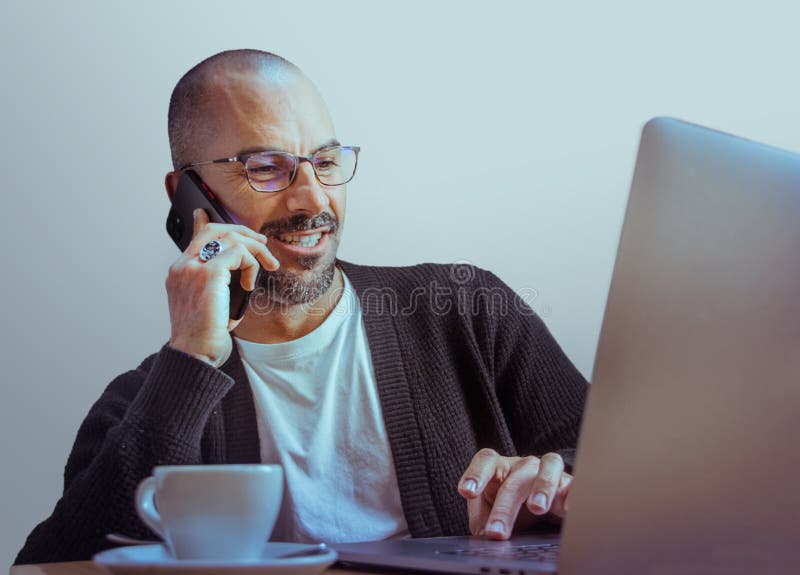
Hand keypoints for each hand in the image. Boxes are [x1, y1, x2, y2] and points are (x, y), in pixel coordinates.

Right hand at [166, 208, 278, 366]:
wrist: (194, 356)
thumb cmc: (203, 338)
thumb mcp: (207, 306)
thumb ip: (215, 286)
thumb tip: (235, 278)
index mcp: (179, 273)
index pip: (196, 237)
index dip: (210, 223)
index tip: (215, 217)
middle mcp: (182, 267)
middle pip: (215, 230)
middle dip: (243, 232)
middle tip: (262, 243)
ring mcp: (192, 269)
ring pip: (230, 238)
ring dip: (255, 249)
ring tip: (267, 265)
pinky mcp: (208, 275)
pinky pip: (238, 254)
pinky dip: (251, 265)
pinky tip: (251, 283)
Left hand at [458, 448, 571, 539]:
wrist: (543, 503)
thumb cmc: (511, 503)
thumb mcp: (490, 510)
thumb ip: (482, 518)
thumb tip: (483, 535)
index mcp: (499, 467)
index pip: (486, 461)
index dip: (475, 474)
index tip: (466, 491)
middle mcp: (523, 465)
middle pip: (514, 478)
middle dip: (504, 507)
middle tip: (496, 532)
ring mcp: (548, 471)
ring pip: (547, 467)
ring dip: (542, 486)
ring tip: (537, 508)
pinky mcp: (569, 484)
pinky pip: (573, 483)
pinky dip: (571, 493)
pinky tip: (566, 509)